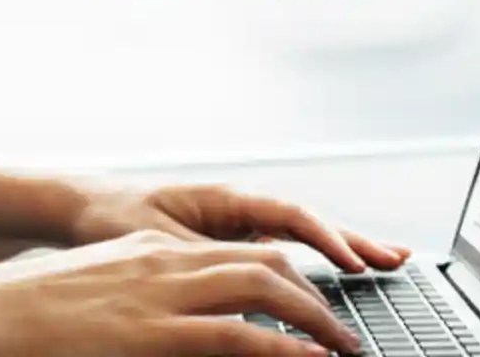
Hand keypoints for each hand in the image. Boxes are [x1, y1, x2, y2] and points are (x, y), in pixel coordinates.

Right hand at [0, 230, 362, 355]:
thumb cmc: (34, 308)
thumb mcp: (104, 286)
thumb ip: (149, 293)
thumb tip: (179, 317)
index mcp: (158, 247)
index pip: (240, 249)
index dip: (287, 272)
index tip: (313, 297)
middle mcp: (170, 260)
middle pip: (266, 259)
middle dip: (313, 292)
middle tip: (340, 327)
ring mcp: (165, 293)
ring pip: (264, 287)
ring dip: (313, 317)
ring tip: (341, 346)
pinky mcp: (156, 333)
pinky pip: (236, 336)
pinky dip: (281, 347)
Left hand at [71, 183, 409, 272]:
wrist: (82, 208)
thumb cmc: (113, 218)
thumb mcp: (156, 242)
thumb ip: (204, 260)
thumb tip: (245, 280)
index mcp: (228, 200)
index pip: (292, 217)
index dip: (327, 240)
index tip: (355, 264)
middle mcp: (242, 208)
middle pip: (312, 222)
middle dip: (356, 239)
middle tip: (397, 259)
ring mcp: (241, 222)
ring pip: (304, 234)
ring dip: (345, 247)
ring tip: (386, 260)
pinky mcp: (233, 239)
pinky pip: (286, 246)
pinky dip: (317, 256)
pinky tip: (341, 268)